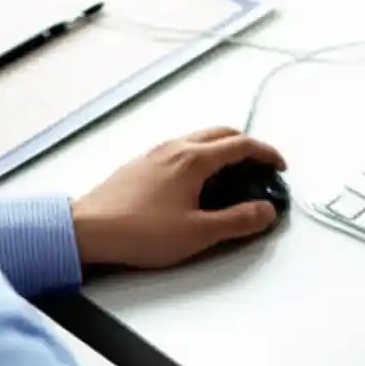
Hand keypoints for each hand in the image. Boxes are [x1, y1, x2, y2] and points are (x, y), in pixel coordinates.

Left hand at [70, 127, 285, 267]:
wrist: (86, 231)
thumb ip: (238, 221)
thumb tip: (265, 211)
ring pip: (199, 138)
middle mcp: (175, 147)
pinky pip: (180, 148)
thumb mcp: (198, 233)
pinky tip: (195, 182)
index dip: (267, 153)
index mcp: (194, 159)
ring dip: (222, 149)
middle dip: (247, 146)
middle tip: (259, 167)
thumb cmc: (137, 231)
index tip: (278, 166)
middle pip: (222, 132)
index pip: (242, 144)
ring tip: (230, 176)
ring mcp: (155, 153)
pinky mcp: (141, 164)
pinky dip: (200, 156)